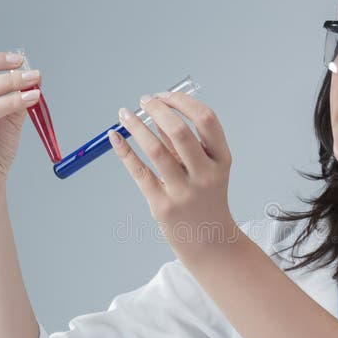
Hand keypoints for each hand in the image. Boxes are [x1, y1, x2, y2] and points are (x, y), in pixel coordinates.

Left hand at [108, 90, 237, 261]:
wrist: (209, 241)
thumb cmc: (206, 200)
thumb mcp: (206, 169)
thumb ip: (184, 144)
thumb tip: (156, 115)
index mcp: (221, 160)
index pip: (206, 119)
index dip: (182, 102)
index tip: (164, 96)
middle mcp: (205, 174)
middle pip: (180, 131)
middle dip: (158, 110)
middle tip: (144, 101)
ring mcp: (184, 191)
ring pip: (156, 150)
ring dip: (136, 126)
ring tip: (124, 114)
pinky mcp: (163, 205)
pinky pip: (140, 173)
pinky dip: (125, 151)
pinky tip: (116, 137)